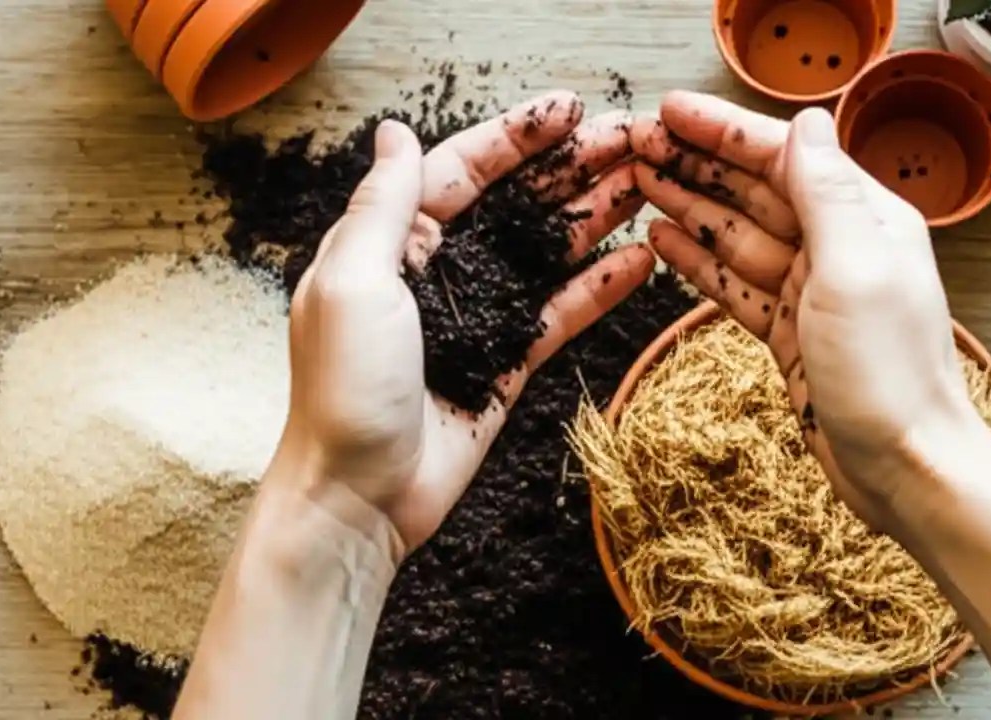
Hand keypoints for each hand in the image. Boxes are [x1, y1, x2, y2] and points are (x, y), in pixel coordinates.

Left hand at [277, 93, 652, 555]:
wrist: (360, 496)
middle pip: (515, 203)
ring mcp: (480, 315)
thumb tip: (396, 133)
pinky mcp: (509, 362)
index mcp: (392, 242)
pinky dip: (598, 287)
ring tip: (647, 183)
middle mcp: (439, 271)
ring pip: (545, 252)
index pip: (463, 169)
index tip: (570, 109)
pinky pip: (560, 313)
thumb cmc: (343, 387)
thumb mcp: (354, 280)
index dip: (517, 137)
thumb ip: (384, 205)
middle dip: (572, 168)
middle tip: (632, 139)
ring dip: (594, 216)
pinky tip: (639, 259)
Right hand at [631, 91, 973, 524]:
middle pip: (755, 190)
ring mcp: (812, 291)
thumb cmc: (890, 375)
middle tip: (637, 144)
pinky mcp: (791, 332)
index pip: (784, 156)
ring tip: (638, 182)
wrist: (906, 468)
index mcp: (865, 218)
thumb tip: (807, 121)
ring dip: (689, 206)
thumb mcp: (856, 270)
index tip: (670, 112)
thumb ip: (827, 193)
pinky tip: (663, 240)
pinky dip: (699, 262)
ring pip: (738, 235)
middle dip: (696, 164)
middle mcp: (839, 246)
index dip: (723, 131)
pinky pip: (736, 283)